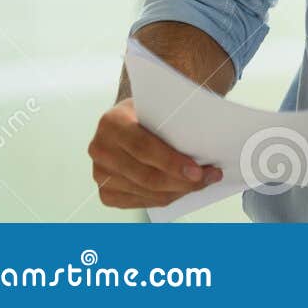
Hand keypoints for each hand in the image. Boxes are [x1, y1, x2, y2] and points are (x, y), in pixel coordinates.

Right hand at [88, 98, 220, 208]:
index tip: (198, 171)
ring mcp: (99, 173)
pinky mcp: (105, 191)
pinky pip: (138, 202)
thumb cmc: (148, 112)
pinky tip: (181, 190)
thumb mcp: (158, 106)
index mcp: (112, 122)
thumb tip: (207, 142)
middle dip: (181, 182)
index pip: (143, 147)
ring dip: (177, 191)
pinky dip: (163, 198)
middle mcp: (100, 149)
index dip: (171, 162)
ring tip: (202, 183)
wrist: (127, 120)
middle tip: (208, 178)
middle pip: (145, 176)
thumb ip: (174, 120)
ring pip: (145, 192)